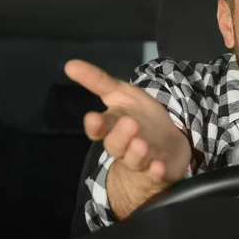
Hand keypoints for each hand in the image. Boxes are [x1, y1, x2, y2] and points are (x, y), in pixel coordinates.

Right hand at [64, 59, 190, 194]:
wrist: (169, 142)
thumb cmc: (142, 117)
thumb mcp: (122, 94)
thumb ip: (98, 81)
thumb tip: (69, 64)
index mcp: (112, 127)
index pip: (99, 128)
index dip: (96, 125)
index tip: (93, 118)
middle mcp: (125, 146)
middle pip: (116, 145)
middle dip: (120, 135)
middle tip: (130, 123)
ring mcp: (143, 160)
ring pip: (135, 160)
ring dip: (137, 153)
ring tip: (142, 144)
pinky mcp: (161, 170)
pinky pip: (157, 174)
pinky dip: (157, 171)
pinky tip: (158, 166)